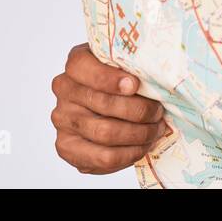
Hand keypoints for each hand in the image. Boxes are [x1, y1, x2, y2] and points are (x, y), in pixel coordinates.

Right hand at [51, 42, 166, 173]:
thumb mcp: (128, 63)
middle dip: (139, 110)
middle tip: (158, 112)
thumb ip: (135, 65)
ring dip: (139, 133)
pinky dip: (130, 153)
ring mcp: (63, 119)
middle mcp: (65, 90)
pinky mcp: (67, 147)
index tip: (135, 85)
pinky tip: (144, 145)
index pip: (82, 66)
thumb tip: (156, 78)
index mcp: (77, 63)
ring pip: (105, 132)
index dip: (108, 78)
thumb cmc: (126, 79)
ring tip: (156, 130)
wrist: (113, 105)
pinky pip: (104, 157)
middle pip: (103, 103)